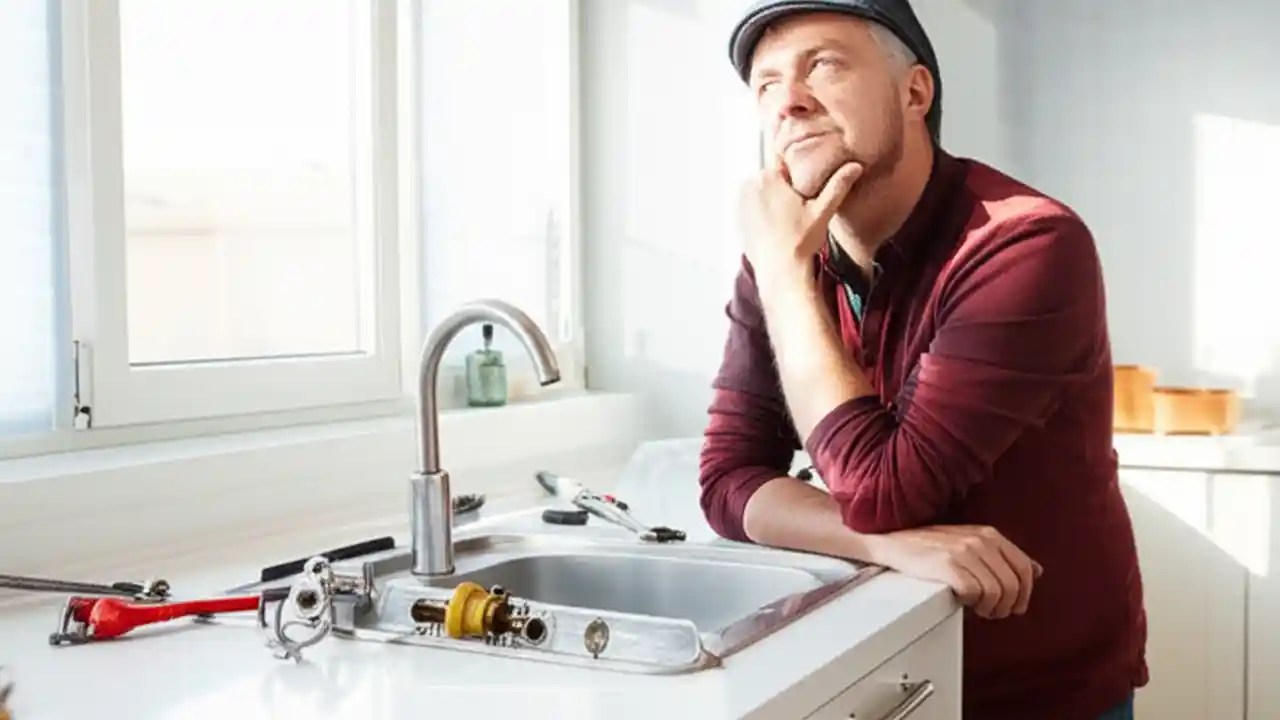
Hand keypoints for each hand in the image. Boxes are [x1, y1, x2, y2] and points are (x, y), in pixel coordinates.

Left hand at [740, 155, 862, 285]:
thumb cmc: (800, 242)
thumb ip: (838, 185)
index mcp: (768, 178)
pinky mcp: (738, 219)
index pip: (783, 160)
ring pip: (762, 192)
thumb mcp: (822, 211)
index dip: (796, 170)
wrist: (780, 273)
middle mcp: (749, 186)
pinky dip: (762, 213)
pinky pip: (753, 208)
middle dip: (784, 186)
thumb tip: (855, 165)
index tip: (805, 182)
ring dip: (773, 199)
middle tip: (800, 204)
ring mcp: (741, 203)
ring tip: (789, 217)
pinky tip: (777, 226)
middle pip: (772, 176)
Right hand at [872, 525, 1043, 619]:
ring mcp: (963, 552)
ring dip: (988, 608)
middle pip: (1012, 585)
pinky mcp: (947, 565)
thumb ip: (1003, 556)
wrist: (889, 543)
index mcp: (988, 535)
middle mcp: (979, 540)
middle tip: (992, 612)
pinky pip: (973, 593)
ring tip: (976, 609)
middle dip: (1006, 606)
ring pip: (996, 593)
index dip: (1024, 594)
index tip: (1014, 606)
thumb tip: (1037, 571)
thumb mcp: (970, 543)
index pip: (1024, 568)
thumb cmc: (927, 548)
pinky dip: (970, 603)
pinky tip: (961, 601)